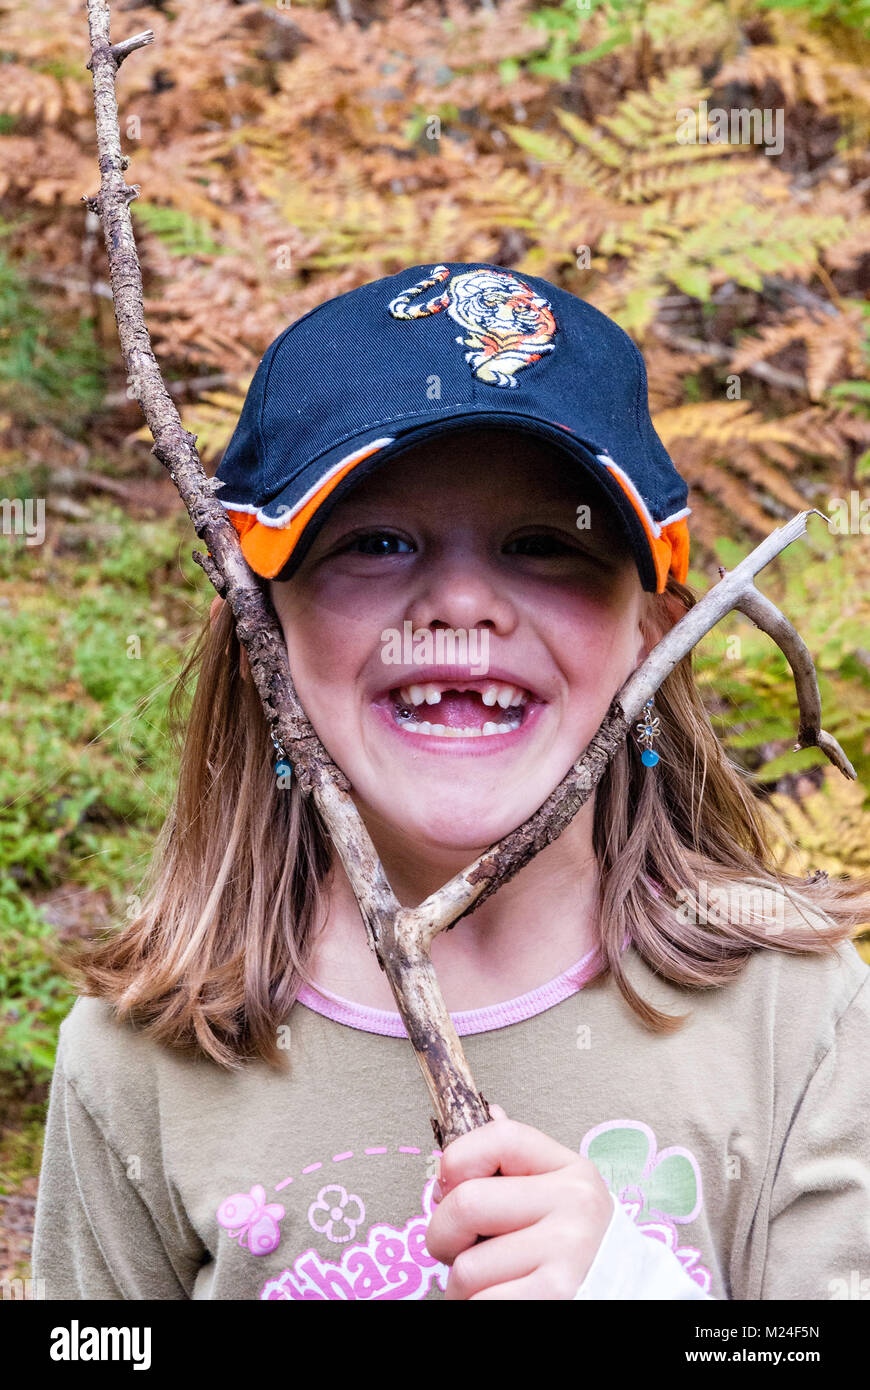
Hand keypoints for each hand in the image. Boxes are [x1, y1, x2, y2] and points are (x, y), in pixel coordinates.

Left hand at [424, 1103, 613, 1299]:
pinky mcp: (556, 1295)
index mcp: (570, 1170)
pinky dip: (476, 1306)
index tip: (449, 1190)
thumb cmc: (574, 1249)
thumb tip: (483, 1118)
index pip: (499, 1137)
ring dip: (461, 1286)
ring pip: (467, 1267)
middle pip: (466, 1203)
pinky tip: (501, 1299)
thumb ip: (515, 1163)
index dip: (456, 1161)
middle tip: (455, 1250)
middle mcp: (575, 1204)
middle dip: (443, 1236)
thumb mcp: (556, 1195)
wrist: (625, 1295)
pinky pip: (482, 1301)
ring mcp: (568, 1252)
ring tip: (489, 1282)